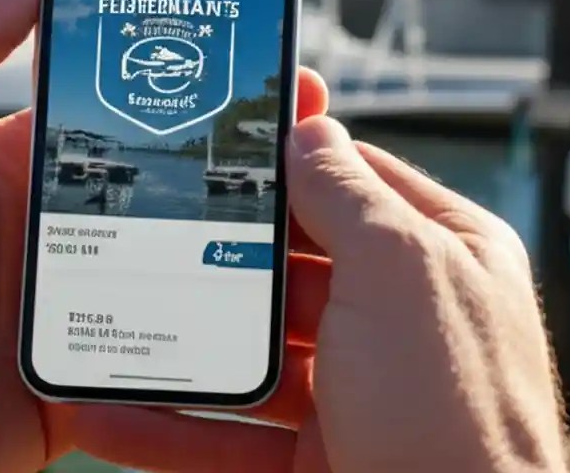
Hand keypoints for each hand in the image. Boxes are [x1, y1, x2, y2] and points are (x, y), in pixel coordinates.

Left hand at [0, 0, 330, 471]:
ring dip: (240, 248)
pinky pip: (165, 354)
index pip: (114, 111)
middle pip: (165, 187)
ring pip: (182, 267)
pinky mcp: (88, 374)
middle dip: (237, 162)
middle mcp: (55, 231)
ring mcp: (77, 304)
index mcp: (13, 167)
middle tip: (310, 136)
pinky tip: (268, 316)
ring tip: (312, 220)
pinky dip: (212, 339)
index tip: (245, 53)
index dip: (178, 83)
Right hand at [71, 116, 567, 471]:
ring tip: (109, 326)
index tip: (211, 149)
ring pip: (250, 358)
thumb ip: (348, 197)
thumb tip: (308, 128)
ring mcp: (359, 394)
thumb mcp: (401, 273)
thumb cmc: (460, 418)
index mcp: (441, 257)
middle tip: (138, 235)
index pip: (352, 182)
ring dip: (181, 350)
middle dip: (215, 258)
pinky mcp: (319, 459)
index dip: (284, 164)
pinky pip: (229, 438)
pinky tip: (112, 417)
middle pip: (289, 269)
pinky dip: (170, 432)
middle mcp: (401, 322)